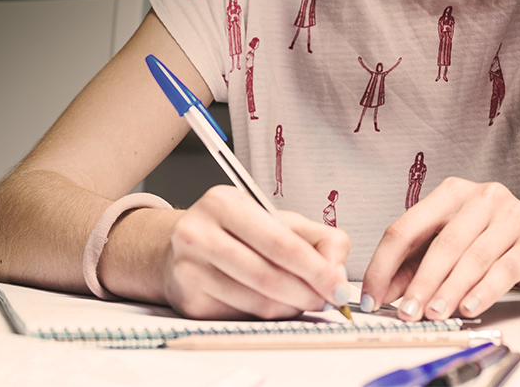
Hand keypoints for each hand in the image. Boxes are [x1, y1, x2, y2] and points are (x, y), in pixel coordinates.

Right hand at [161, 185, 351, 318]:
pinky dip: (266, 316)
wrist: (181, 247)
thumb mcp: (281, 221)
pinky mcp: (189, 301)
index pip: (281, 244)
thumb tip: (337, 274)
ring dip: (290, 308)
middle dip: (306, 294)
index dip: (316, 270)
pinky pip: (241, 317)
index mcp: (225, 203)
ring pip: (256, 302)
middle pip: (268, 276)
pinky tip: (273, 304)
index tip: (338, 288)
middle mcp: (199, 233)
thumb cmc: (238, 233)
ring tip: (301, 300)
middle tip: (326, 300)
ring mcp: (189, 269)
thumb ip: (321, 239)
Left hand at [359, 177, 519, 320]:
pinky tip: (469, 308)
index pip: (407, 226)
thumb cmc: (493, 241)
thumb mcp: (450, 245)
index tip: (372, 295)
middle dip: (420, 282)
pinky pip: (503, 269)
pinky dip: (483, 291)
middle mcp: (481, 197)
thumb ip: (415, 264)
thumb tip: (384, 292)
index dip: (385, 263)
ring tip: (434, 314)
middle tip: (406, 311)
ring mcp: (510, 216)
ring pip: (472, 258)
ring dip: (449, 291)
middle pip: (442, 243)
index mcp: (451, 193)